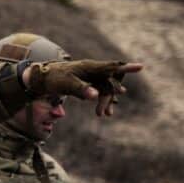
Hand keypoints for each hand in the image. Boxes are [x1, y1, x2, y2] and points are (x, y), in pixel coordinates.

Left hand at [23, 60, 143, 115]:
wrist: (42, 78)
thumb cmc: (54, 78)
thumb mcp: (66, 84)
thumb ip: (81, 89)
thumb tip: (95, 96)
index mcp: (89, 67)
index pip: (111, 67)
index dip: (126, 68)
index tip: (141, 67)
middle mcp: (93, 70)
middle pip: (109, 83)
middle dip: (109, 98)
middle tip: (104, 114)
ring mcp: (92, 77)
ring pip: (105, 89)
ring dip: (106, 102)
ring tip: (104, 115)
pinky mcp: (89, 83)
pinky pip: (100, 92)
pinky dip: (101, 101)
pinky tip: (103, 112)